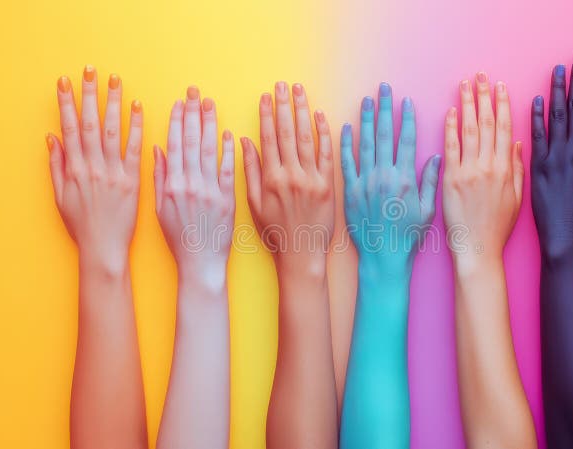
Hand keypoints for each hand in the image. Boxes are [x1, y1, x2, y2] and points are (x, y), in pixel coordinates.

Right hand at [47, 65, 141, 269]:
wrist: (103, 248)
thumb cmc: (81, 225)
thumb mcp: (60, 196)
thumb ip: (56, 165)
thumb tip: (52, 136)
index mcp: (74, 169)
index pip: (69, 128)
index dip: (67, 103)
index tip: (66, 81)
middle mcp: (92, 167)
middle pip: (89, 123)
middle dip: (89, 95)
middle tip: (91, 70)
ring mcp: (113, 173)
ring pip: (111, 131)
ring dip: (113, 103)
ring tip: (115, 80)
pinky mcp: (132, 181)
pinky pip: (135, 150)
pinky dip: (136, 128)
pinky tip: (137, 108)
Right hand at [154, 86, 234, 284]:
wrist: (200, 263)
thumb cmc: (178, 238)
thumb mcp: (159, 208)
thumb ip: (158, 177)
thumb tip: (156, 148)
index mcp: (171, 184)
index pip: (173, 144)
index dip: (176, 120)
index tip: (179, 101)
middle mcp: (190, 184)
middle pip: (190, 141)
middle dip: (192, 113)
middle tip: (195, 91)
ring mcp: (210, 190)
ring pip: (209, 150)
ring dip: (210, 124)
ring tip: (211, 103)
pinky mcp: (228, 199)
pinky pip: (228, 170)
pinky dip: (229, 151)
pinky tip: (229, 133)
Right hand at [241, 82, 333, 275]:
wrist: (301, 254)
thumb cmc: (275, 232)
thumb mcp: (254, 203)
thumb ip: (250, 170)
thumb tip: (244, 141)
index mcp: (270, 178)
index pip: (267, 138)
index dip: (265, 114)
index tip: (265, 96)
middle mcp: (290, 175)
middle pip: (286, 132)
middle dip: (283, 105)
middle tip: (282, 84)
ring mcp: (311, 179)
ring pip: (306, 138)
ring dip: (302, 111)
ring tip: (299, 90)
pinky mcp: (328, 185)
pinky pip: (327, 154)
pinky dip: (324, 133)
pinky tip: (320, 115)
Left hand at [341, 83, 440, 270]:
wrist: (384, 258)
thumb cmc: (408, 237)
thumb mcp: (428, 210)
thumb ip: (431, 181)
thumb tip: (436, 156)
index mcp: (405, 178)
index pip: (406, 140)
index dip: (406, 118)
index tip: (406, 101)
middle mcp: (384, 175)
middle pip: (384, 134)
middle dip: (385, 108)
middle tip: (383, 88)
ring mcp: (365, 182)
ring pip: (364, 143)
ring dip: (365, 119)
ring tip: (366, 99)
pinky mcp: (349, 191)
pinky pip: (345, 162)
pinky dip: (345, 143)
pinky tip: (346, 126)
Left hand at [442, 73, 522, 268]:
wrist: (478, 249)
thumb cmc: (497, 228)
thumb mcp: (517, 197)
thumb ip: (517, 168)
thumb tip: (515, 142)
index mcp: (507, 169)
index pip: (505, 128)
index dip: (503, 104)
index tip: (500, 86)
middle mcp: (490, 166)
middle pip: (488, 123)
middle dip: (484, 96)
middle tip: (480, 75)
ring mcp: (469, 172)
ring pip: (470, 130)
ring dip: (467, 104)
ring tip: (464, 84)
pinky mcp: (451, 180)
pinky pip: (451, 148)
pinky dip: (451, 128)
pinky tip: (451, 111)